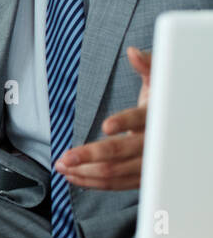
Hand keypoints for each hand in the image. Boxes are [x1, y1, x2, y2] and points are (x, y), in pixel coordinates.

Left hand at [56, 47, 150, 190]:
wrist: (175, 129)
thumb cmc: (160, 103)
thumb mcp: (157, 82)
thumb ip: (146, 66)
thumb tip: (133, 52)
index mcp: (155, 117)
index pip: (140, 120)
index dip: (124, 123)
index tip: (106, 125)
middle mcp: (152, 143)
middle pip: (120, 152)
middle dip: (90, 156)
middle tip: (65, 157)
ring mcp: (147, 163)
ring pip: (115, 172)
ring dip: (85, 172)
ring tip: (62, 166)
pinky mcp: (140, 176)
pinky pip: (115, 185)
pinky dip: (92, 182)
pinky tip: (73, 176)